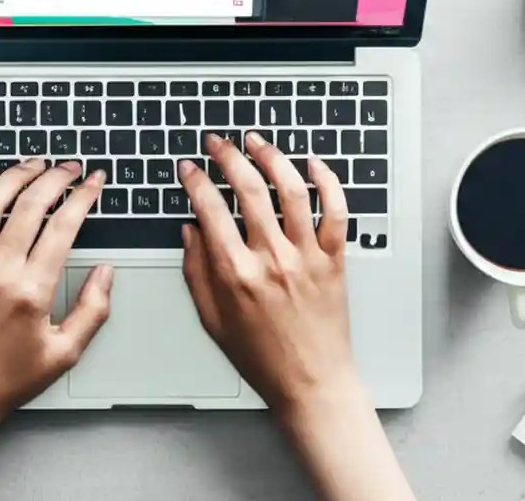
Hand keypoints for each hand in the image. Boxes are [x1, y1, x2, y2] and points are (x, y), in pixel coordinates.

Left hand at [0, 158, 112, 427]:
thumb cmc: (5, 380)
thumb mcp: (64, 354)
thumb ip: (93, 310)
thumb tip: (106, 273)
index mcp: (30, 291)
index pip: (63, 226)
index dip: (84, 196)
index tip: (95, 182)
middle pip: (30, 204)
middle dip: (56, 177)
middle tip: (71, 168)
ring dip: (15, 175)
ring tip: (34, 164)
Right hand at [178, 132, 358, 413]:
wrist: (311, 383)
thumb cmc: (262, 357)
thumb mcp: (212, 319)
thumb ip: (196, 272)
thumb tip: (190, 230)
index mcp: (236, 274)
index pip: (209, 210)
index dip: (195, 181)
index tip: (189, 168)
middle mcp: (271, 259)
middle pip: (247, 189)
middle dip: (228, 156)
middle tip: (218, 142)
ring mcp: (306, 257)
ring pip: (290, 190)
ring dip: (271, 157)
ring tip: (257, 142)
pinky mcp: (334, 260)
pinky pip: (335, 211)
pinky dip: (327, 182)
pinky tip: (313, 164)